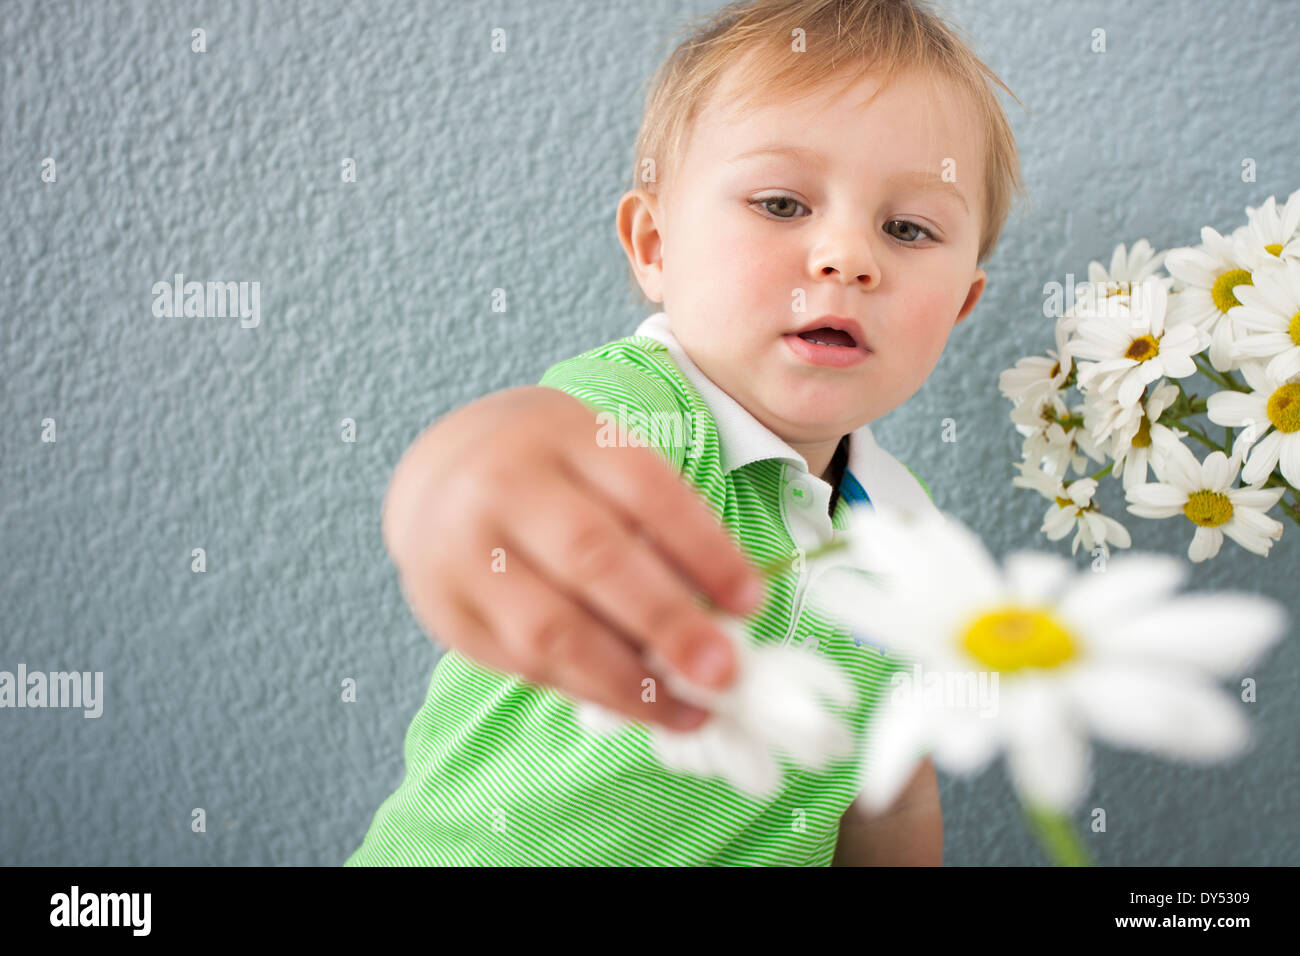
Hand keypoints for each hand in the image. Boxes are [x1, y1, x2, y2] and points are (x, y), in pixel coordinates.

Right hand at [382, 385, 766, 731]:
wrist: (441, 476)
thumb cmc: (553, 473)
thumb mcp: (602, 462)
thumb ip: (657, 523)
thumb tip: (725, 616)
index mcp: (564, 435)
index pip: (645, 491)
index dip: (705, 551)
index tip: (752, 603)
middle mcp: (506, 486)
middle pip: (595, 558)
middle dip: (669, 622)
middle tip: (725, 672)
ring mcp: (466, 551)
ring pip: (554, 628)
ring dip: (630, 681)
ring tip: (687, 709)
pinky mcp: (447, 612)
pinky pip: (526, 664)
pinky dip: (589, 691)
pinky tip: (635, 703)